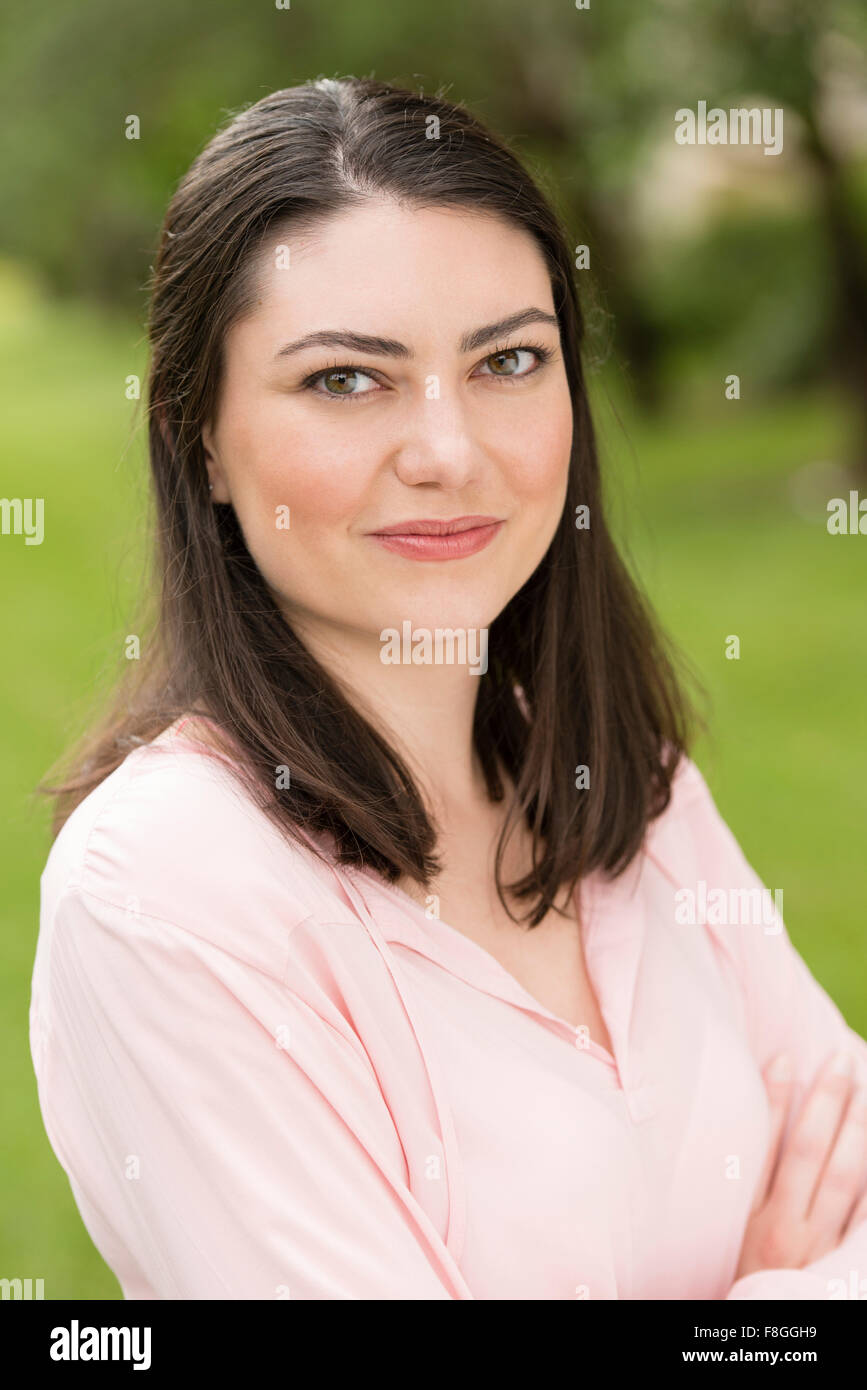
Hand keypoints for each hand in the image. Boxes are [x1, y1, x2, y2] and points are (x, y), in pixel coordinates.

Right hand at [735, 1049, 866, 1279]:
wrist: (765, 1334)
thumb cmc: (742, 1280)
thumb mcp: (726, 1236)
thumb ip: (738, 1188)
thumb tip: (746, 1134)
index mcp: (746, 1217)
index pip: (762, 1143)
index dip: (773, 1097)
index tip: (784, 1058)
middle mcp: (781, 1228)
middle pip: (808, 1151)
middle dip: (826, 1101)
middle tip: (840, 1061)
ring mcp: (817, 1246)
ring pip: (844, 1177)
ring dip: (857, 1129)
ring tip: (865, 1093)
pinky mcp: (842, 1263)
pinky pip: (865, 1217)